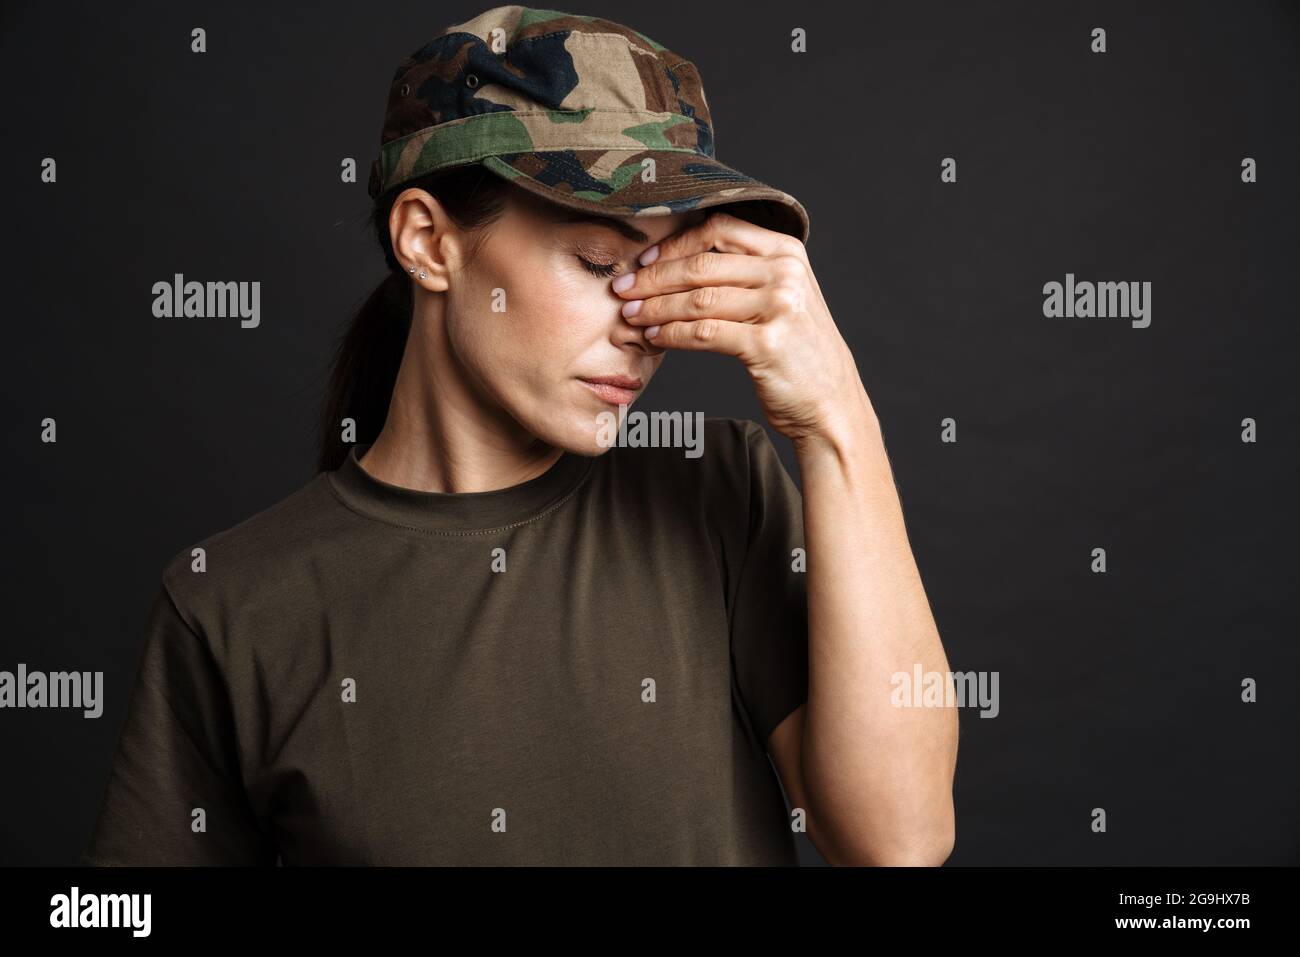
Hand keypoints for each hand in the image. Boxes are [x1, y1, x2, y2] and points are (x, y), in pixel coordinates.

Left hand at [610, 210, 871, 445]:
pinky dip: (672, 334)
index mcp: (787, 250)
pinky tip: (654, 338)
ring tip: (631, 316)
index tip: (644, 260)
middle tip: (622, 290)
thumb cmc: (797, 352)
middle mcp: (786, 273)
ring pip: (698, 299)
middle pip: (702, 264)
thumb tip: (676, 261)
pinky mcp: (767, 345)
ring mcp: (779, 307)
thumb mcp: (781, 297)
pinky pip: (704, 333)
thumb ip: (745, 271)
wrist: (831, 404)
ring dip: (656, 308)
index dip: (674, 243)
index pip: (718, 230)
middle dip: (653, 278)